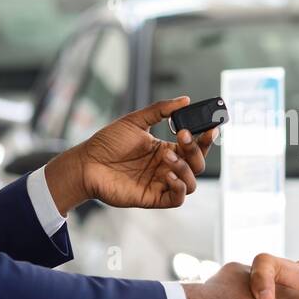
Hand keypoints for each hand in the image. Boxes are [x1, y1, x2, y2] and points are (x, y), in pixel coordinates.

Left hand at [44, 96, 216, 212]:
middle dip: (196, 150)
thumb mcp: (135, 121)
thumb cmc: (107, 142)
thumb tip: (185, 99)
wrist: (86, 163)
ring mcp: (160, 183)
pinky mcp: (152, 198)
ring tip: (167, 155)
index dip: (205, 138)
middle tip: (184, 136)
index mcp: (166, 149)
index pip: (194, 146)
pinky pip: (177, 199)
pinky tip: (168, 175)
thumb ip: (161, 110)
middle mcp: (166, 167)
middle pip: (197, 164)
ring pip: (191, 183)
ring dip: (185, 168)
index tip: (211, 127)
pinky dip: (179, 188)